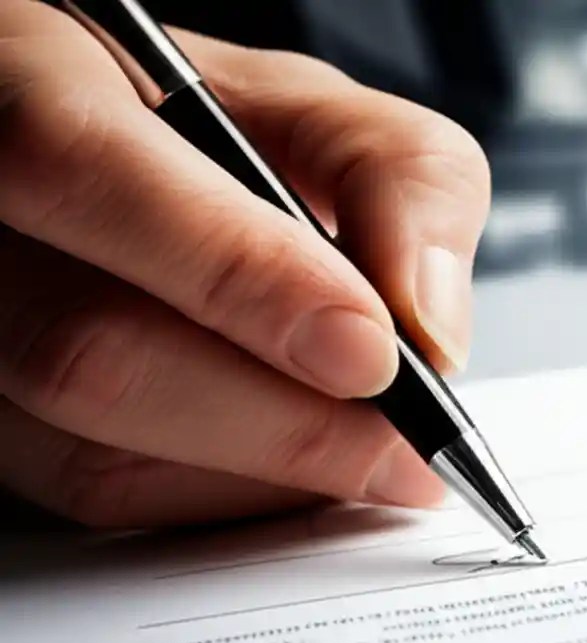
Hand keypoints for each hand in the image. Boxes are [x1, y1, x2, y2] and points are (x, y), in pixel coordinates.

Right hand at [0, 3, 489, 526]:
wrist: (134, 170)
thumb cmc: (214, 138)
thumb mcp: (322, 114)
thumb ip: (400, 181)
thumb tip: (427, 330)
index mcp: (33, 82)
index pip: (86, 168)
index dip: (238, 274)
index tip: (373, 353)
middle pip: (86, 349)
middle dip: (281, 422)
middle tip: (405, 450)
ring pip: (87, 448)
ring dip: (263, 474)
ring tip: (373, 459)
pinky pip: (94, 494)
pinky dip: (222, 497)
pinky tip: (296, 466)